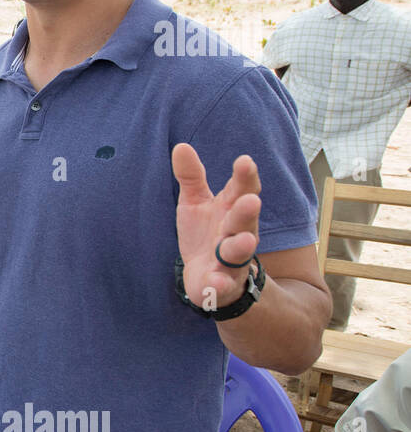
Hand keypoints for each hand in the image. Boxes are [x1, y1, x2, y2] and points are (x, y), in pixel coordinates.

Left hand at [172, 145, 261, 309]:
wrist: (208, 276)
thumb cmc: (205, 232)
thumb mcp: (194, 203)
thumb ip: (191, 177)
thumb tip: (180, 146)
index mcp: (231, 209)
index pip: (242, 190)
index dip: (245, 177)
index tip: (245, 161)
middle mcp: (237, 233)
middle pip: (245, 221)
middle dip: (247, 212)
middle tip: (251, 201)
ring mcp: (231, 260)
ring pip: (239, 253)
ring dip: (241, 247)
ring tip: (244, 240)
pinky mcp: (221, 284)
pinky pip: (222, 285)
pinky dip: (219, 284)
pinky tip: (216, 282)